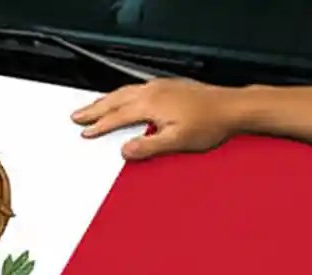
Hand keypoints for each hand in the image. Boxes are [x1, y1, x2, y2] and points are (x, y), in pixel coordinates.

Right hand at [72, 78, 246, 160]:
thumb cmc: (210, 123)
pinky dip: (123, 94)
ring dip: (106, 99)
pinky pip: (137, 88)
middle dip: (94, 108)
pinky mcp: (171, 86)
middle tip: (77, 115)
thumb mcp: (177, 142)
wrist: (233, 108)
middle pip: (115, 99)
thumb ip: (148, 147)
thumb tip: (125, 151)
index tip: (85, 132)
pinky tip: (125, 98)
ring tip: (94, 106)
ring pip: (125, 91)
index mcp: (151, 104)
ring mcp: (162, 86)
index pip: (117, 117)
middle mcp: (154, 91)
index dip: (99, 126)